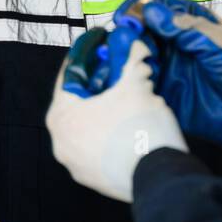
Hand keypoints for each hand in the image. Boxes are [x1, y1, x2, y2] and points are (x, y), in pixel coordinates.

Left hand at [47, 31, 186, 201]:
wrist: (160, 177)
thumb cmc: (140, 129)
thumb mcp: (136, 84)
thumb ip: (132, 60)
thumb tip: (135, 46)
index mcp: (62, 117)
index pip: (69, 75)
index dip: (87, 55)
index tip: (98, 43)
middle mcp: (61, 143)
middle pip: (77, 102)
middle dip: (97, 84)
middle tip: (114, 69)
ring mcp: (77, 165)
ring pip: (88, 127)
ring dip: (104, 110)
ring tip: (126, 97)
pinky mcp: (94, 179)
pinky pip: (97, 147)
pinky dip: (109, 133)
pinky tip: (129, 124)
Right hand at [120, 0, 221, 154]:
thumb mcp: (219, 45)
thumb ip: (187, 29)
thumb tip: (152, 10)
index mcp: (189, 24)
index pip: (156, 8)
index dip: (139, 8)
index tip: (126, 15)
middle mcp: (173, 44)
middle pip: (139, 31)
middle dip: (125, 33)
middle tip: (118, 40)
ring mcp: (167, 68)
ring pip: (134, 56)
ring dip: (120, 56)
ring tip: (114, 59)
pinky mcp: (163, 93)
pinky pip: (137, 83)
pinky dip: (125, 80)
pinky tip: (119, 79)